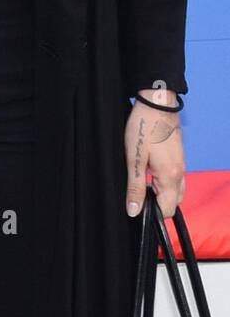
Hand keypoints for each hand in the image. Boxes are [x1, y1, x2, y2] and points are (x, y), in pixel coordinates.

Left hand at [124, 90, 184, 219]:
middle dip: (157, 202)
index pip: (168, 210)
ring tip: (142, 178)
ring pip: (175, 189)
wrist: (157, 103)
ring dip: (160, 190)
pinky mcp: (178, 156)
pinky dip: (163, 179)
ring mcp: (181, 164)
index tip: (138, 204)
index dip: (153, 212)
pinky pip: (174, 177)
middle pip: (173, 202)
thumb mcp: (134, 159)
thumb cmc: (143, 127)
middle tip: (138, 189)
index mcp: (171, 177)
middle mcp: (180, 173)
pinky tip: (149, 168)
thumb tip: (134, 211)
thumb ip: (135, 187)